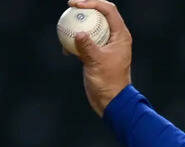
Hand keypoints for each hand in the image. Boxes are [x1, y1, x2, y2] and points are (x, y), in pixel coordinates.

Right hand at [65, 0, 131, 116]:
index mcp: (121, 35)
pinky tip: (65, 50)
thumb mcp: (96, 63)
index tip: (75, 4)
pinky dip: (75, 42)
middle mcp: (115, 37)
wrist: (110, 100)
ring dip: (78, 25)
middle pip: (100, 14)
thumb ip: (87, 47)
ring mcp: (106, 45)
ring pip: (91, 27)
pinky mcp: (97, 53)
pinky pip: (85, 41)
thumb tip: (78, 33)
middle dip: (85, 8)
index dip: (92, 2)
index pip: (109, 10)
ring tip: (64, 24)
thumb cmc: (108, 82)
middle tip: (70, 7)